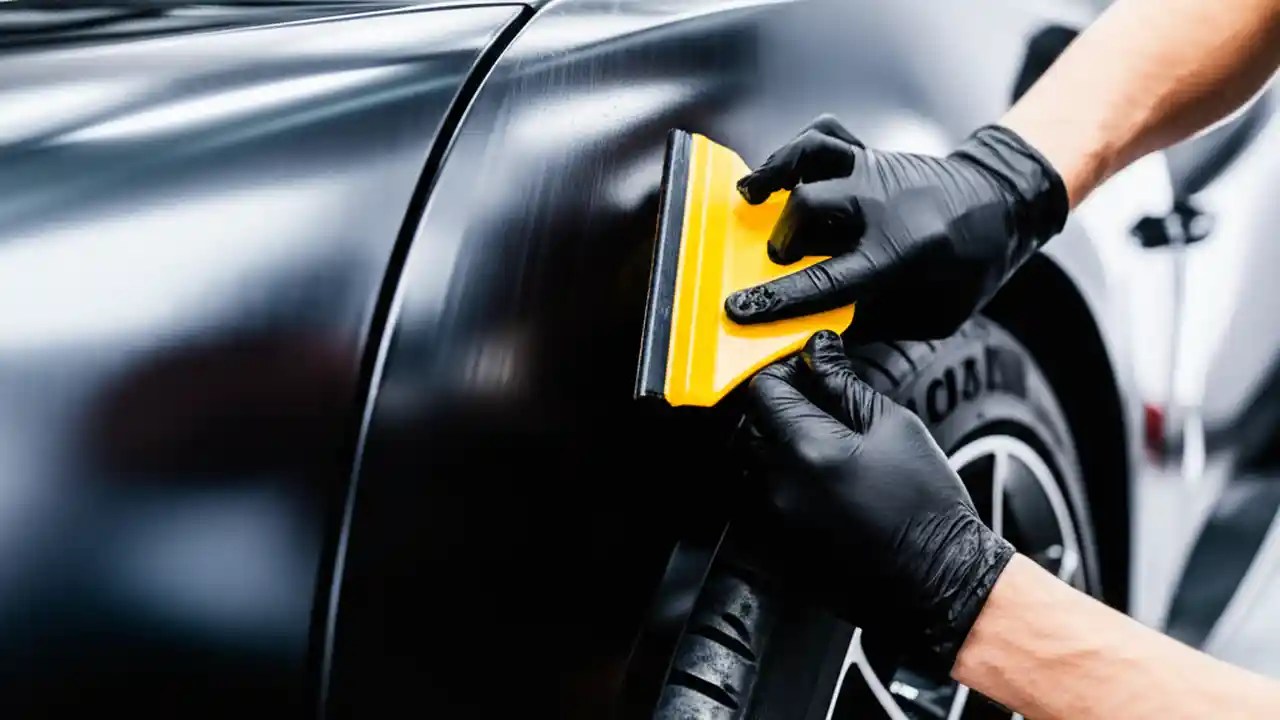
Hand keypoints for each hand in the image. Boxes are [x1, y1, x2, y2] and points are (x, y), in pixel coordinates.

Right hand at [725, 114, 1067, 340]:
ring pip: (811, 154)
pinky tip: (784, 170)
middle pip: (809, 205)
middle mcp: (881, 204)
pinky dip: (798, 148)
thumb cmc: (970, 266)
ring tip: (751, 194)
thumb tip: (823, 330)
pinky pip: (826, 134)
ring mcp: (873, 171)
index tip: (738, 309)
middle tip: (776, 259)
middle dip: (780, 236)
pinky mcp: (869, 153)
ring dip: (774, 173)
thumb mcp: (936, 314)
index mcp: (900, 252)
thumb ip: (879, 322)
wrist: (1004, 201)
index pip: (828, 279)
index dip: (779, 299)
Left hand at [744, 330, 1013, 668]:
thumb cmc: (927, 507)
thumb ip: (844, 384)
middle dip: (777, 407)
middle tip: (818, 407)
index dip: (784, 371)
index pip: (763, 388)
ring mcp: (773, 519)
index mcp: (808, 448)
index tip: (808, 373)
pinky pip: (759, 496)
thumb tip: (817, 350)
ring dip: (775, 443)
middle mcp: (779, 484)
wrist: (939, 582)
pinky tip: (819, 482)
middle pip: (750, 423)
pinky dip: (778, 479)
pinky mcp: (776, 544)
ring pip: (750, 460)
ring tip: (822, 447)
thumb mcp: (894, 426)